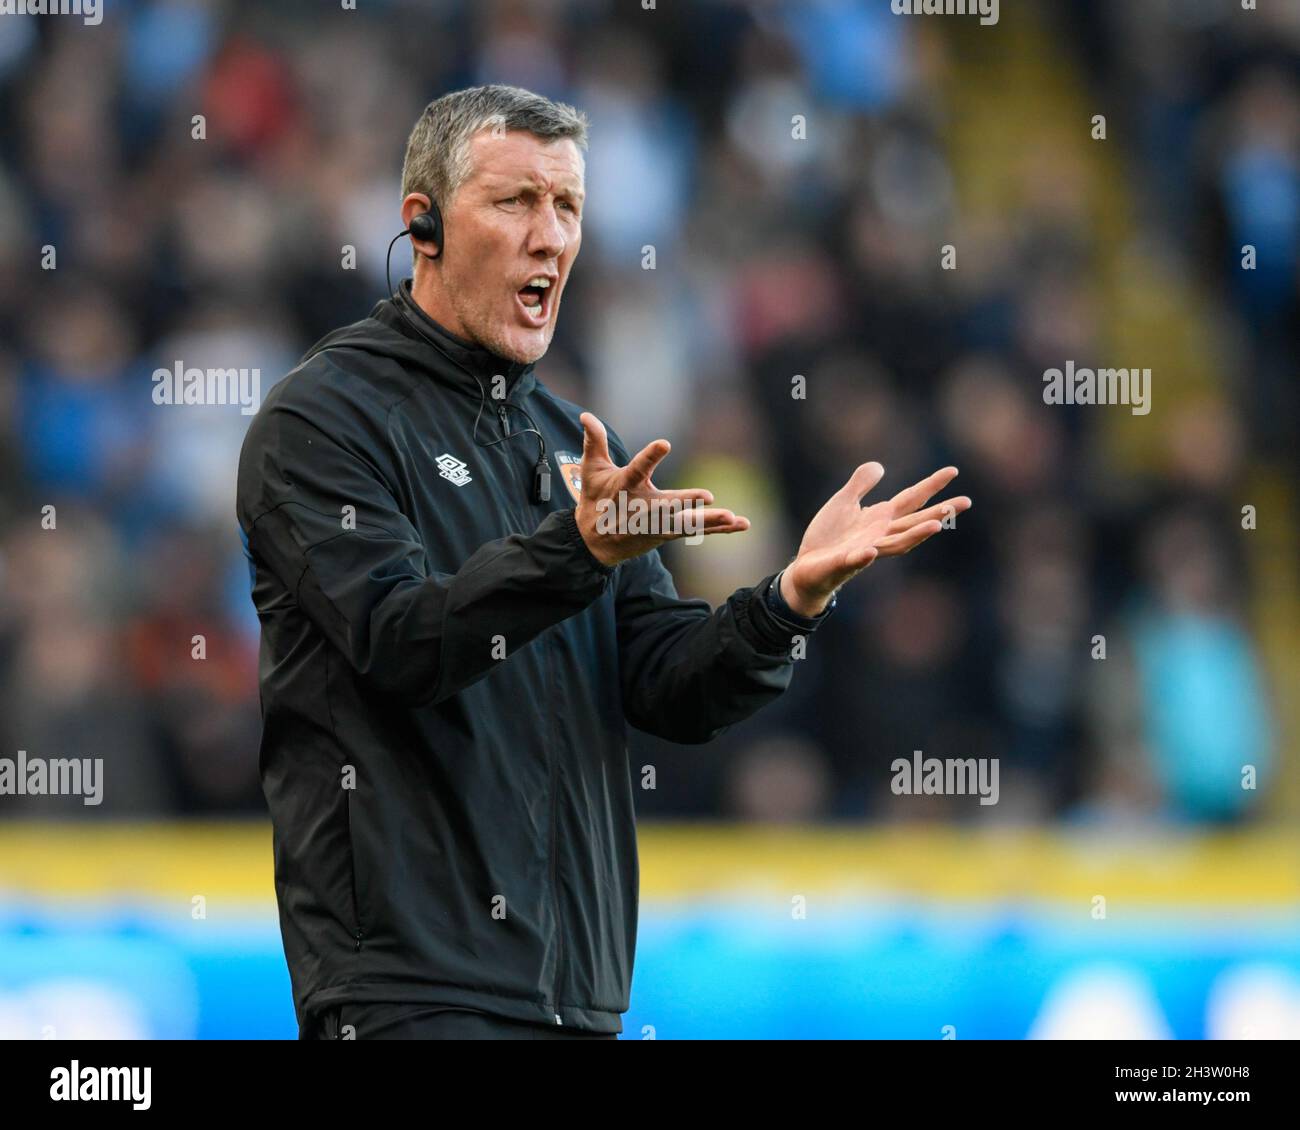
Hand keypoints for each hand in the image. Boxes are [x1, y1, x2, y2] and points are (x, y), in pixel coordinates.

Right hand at [574, 412, 749, 566]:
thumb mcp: (591, 470)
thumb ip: (594, 441)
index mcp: (626, 487)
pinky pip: (697, 530)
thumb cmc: (596, 500)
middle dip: (687, 501)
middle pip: (668, 504)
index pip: (639, 468)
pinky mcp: (668, 533)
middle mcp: (644, 507)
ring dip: (710, 521)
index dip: (651, 456)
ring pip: (687, 522)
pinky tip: (742, 523)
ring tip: (733, 517)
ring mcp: (658, 523)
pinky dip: (720, 529)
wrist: (594, 542)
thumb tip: (586, 414)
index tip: (664, 443)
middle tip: (708, 497)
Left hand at [779, 463, 971, 615]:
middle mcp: (880, 535)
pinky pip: (856, 560)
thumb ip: (860, 484)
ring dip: (916, 535)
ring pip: (896, 544)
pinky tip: (870, 550)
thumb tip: (879, 466)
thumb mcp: (843, 502)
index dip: (932, 485)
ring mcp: (866, 550)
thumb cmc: (828, 536)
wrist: (806, 566)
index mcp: (881, 518)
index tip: (953, 471)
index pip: (911, 499)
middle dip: (940, 513)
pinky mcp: (844, 563)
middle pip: (915, 522)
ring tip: (936, 526)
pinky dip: (863, 557)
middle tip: (966, 502)